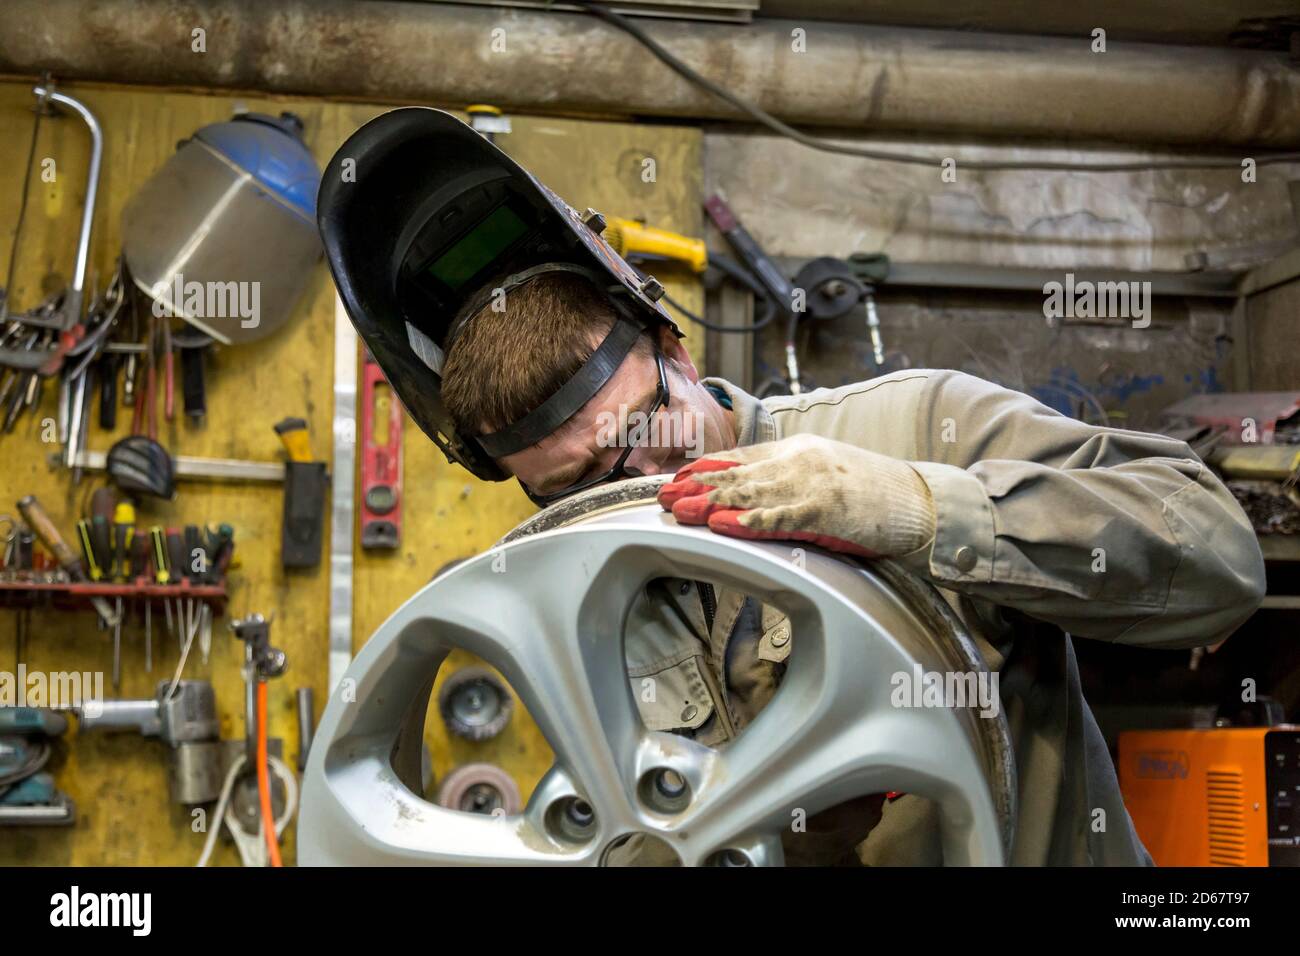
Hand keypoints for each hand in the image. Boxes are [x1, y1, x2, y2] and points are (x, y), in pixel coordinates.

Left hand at [657, 434, 935, 557]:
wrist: (920, 499)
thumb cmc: (874, 494)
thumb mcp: (826, 476)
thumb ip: (790, 481)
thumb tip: (752, 494)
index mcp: (799, 451)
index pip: (743, 457)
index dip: (706, 468)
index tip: (676, 477)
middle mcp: (800, 460)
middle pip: (738, 474)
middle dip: (697, 486)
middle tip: (662, 496)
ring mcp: (813, 483)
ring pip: (751, 493)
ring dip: (712, 503)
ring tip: (680, 510)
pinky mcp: (828, 509)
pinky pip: (782, 517)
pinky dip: (752, 521)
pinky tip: (727, 525)